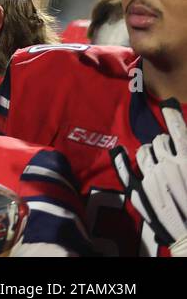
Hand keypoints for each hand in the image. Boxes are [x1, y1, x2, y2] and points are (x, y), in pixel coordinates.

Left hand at [111, 100, 186, 254]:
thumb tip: (184, 143)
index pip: (177, 130)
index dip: (173, 116)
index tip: (168, 106)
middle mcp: (167, 165)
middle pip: (160, 141)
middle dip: (166, 144)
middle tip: (173, 153)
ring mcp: (150, 178)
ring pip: (144, 152)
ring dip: (152, 153)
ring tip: (161, 163)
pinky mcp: (139, 192)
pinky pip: (125, 169)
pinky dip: (121, 159)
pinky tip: (118, 151)